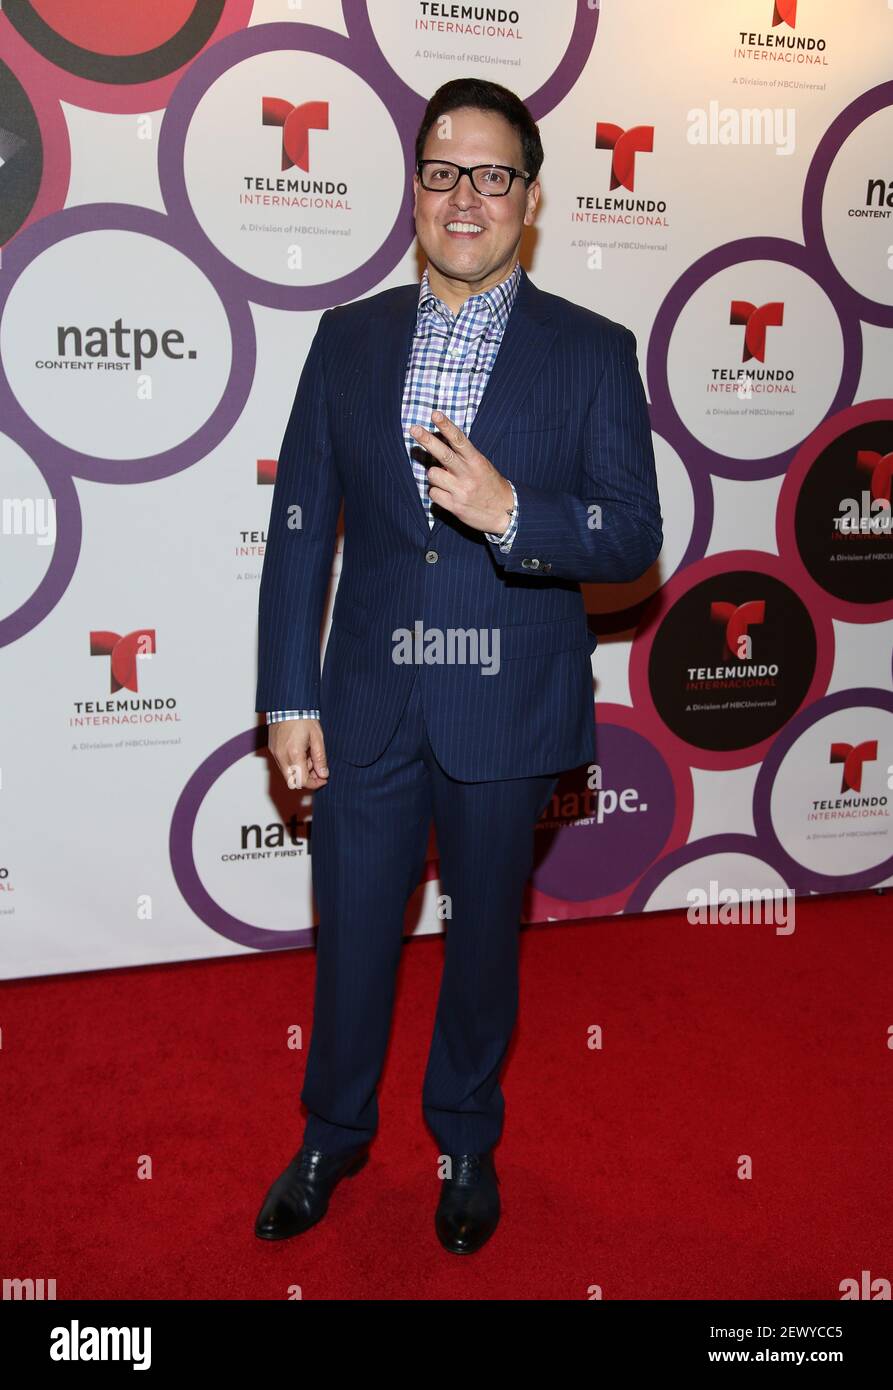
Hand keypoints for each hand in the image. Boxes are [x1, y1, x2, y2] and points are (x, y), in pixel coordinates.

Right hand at [267, 717, 328, 790]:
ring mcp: (275, 753)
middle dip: (306, 779)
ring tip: (309, 756)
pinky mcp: (273, 749)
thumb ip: (320, 758)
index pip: (303, 781)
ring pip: (287, 774)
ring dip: (300, 771)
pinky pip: (282, 765)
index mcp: (294, 754)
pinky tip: (301, 752)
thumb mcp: (317, 738)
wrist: (287, 704)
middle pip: (292, 782)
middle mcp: (281, 756)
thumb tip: (323, 774)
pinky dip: (293, 764)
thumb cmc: (303, 717)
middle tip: (317, 770)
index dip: (315, 783)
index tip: (323, 779)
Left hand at [410, 410, 513, 534]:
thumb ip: (462, 457)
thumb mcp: (482, 466)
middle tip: (414, 429)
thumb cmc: (489, 485)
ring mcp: (460, 491)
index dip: (446, 426)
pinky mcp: (454, 506)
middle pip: (444, 455)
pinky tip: (448, 494)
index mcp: (477, 462)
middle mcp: (468, 475)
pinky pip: (433, 493)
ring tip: (447, 480)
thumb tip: (439, 445)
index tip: (435, 414)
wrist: (504, 513)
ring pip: (433, 475)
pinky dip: (437, 492)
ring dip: (435, 475)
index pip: (459, 440)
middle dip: (427, 440)